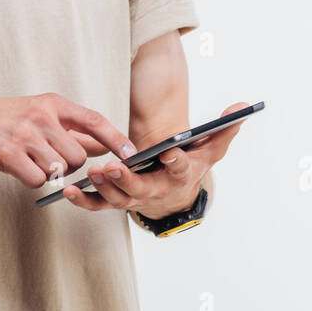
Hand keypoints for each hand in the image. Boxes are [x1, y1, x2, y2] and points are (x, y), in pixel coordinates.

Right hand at [0, 93, 136, 188]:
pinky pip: (37, 179)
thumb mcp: (39, 115)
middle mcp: (40, 116)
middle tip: (50, 160)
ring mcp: (24, 134)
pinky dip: (32, 180)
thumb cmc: (3, 121)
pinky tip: (19, 168)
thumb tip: (101, 144)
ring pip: (59, 169)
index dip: (115, 138)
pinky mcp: (8, 154)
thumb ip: (69, 129)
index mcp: (52, 103)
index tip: (131, 153)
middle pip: (78, 155)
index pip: (94, 120)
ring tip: (31, 161)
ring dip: (50, 173)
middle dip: (70, 166)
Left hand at [63, 101, 248, 219]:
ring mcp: (133, 198)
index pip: (180, 168)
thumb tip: (243, 106)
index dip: (176, 161)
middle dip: (127, 179)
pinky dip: (83, 200)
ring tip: (92, 172)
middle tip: (113, 167)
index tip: (170, 152)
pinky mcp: (115, 201)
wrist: (174, 194)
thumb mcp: (211, 148)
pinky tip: (68, 191)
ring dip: (103, 187)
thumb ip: (224, 128)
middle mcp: (156, 190)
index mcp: (180, 175)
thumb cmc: (191, 165)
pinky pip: (97, 204)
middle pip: (141, 189)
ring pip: (117, 198)